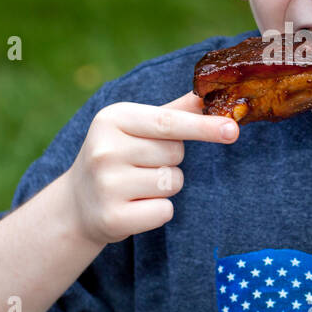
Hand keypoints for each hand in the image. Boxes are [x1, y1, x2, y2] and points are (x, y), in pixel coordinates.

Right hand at [65, 91, 237, 246]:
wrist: (78, 202)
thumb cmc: (118, 155)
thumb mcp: (136, 126)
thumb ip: (175, 111)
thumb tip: (213, 94)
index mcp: (112, 119)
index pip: (168, 122)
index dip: (203, 127)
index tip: (233, 130)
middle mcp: (104, 150)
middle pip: (174, 154)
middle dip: (170, 160)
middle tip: (141, 164)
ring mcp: (106, 185)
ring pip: (172, 183)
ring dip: (165, 186)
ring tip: (136, 185)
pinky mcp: (112, 217)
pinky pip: (164, 211)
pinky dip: (158, 211)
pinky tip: (134, 206)